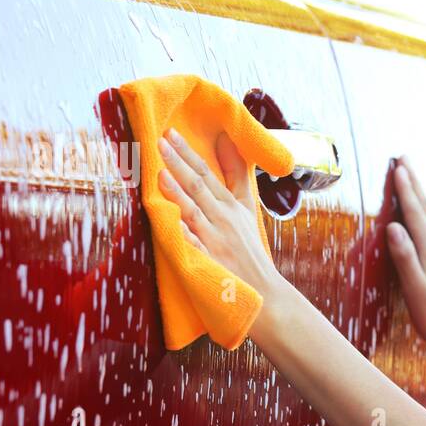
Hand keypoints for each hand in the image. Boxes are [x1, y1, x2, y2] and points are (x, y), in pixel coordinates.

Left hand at [158, 127, 284, 302]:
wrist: (264, 291)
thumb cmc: (248, 247)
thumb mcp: (247, 208)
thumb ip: (236, 175)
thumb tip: (227, 140)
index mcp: (230, 206)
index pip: (208, 175)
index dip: (190, 154)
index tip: (172, 134)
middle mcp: (223, 220)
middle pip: (199, 188)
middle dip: (181, 164)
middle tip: (161, 142)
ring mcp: (216, 242)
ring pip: (195, 213)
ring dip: (179, 195)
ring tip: (161, 175)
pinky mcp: (211, 263)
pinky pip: (196, 248)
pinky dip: (186, 237)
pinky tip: (173, 226)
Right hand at [386, 156, 425, 359]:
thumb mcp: (414, 288)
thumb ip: (405, 257)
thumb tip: (394, 227)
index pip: (416, 213)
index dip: (406, 189)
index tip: (398, 166)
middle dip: (414, 182)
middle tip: (404, 157)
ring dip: (420, 194)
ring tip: (410, 176)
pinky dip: (424, 212)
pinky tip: (422, 212)